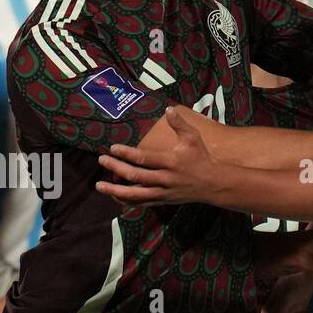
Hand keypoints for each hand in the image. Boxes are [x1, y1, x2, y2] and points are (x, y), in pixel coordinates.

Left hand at [97, 106, 222, 206]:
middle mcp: (165, 179)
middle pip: (136, 176)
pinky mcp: (162, 201)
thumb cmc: (201, 158)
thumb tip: (169, 109)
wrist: (213, 184)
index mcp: (171, 162)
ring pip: (135, 194)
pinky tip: (114, 196)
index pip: (144, 159)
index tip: (113, 148)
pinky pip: (141, 203)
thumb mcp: (193, 138)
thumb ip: (180, 124)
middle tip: (101, 160)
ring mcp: (163, 192)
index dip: (127, 154)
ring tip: (99, 185)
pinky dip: (126, 201)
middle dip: (116, 168)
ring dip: (115, 190)